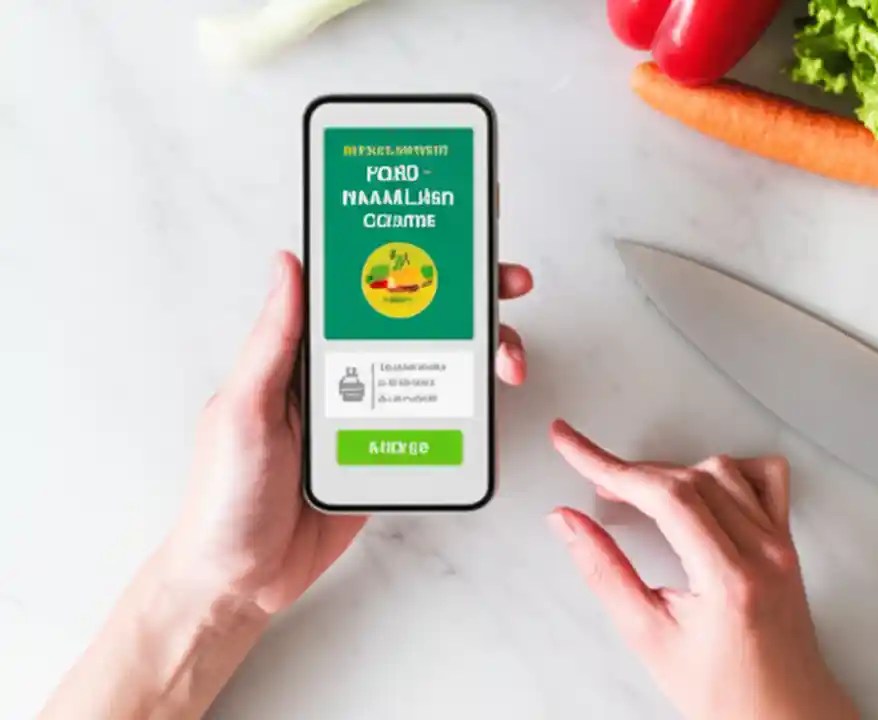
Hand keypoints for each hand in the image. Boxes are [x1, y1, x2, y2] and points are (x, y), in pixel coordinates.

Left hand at [165, 252, 533, 613]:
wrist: (243, 580)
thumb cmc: (225, 496)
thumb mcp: (243, 410)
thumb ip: (273, 341)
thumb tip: (288, 264)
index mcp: (302, 355)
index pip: (364, 291)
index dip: (409, 260)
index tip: (454, 242)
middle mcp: (342, 377)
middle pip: (416, 323)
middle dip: (469, 299)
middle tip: (509, 286)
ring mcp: (369, 415)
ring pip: (437, 369)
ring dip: (480, 355)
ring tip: (508, 360)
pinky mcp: (389, 453)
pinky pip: (439, 422)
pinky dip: (470, 410)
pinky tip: (491, 402)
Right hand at [546, 421, 856, 719]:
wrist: (784, 715)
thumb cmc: (727, 693)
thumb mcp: (650, 637)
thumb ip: (605, 573)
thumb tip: (569, 524)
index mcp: (729, 578)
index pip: (663, 496)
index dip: (609, 465)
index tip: (572, 446)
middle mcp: (763, 552)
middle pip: (688, 479)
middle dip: (631, 473)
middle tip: (591, 478)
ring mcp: (780, 544)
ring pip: (723, 472)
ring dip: (671, 473)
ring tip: (636, 491)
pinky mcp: (786, 543)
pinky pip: (765, 480)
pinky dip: (727, 472)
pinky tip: (700, 486)